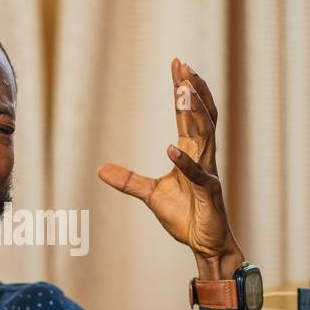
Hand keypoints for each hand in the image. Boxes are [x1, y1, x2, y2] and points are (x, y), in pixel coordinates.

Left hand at [98, 58, 244, 280]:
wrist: (205, 243)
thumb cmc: (185, 216)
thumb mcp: (150, 194)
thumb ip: (128, 180)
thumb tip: (100, 169)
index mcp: (191, 153)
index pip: (187, 115)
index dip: (182, 90)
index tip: (177, 65)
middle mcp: (203, 157)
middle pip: (200, 116)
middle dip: (193, 91)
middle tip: (184, 67)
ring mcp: (208, 173)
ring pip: (205, 135)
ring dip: (194, 113)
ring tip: (184, 91)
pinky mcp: (209, 192)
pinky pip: (197, 174)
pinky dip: (183, 161)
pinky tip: (170, 148)